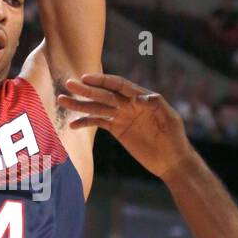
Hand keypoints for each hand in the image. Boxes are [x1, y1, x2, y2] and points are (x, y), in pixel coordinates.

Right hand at [58, 74, 190, 179]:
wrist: (172, 160)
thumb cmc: (175, 138)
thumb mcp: (171, 119)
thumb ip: (157, 105)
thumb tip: (141, 98)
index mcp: (141, 98)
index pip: (119, 85)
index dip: (103, 80)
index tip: (86, 78)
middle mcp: (129, 104)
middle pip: (104, 94)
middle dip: (86, 90)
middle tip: (68, 84)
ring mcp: (122, 116)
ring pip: (97, 107)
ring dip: (80, 104)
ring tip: (62, 99)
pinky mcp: (118, 129)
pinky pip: (99, 123)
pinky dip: (85, 122)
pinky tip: (72, 124)